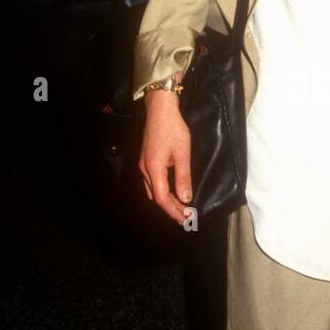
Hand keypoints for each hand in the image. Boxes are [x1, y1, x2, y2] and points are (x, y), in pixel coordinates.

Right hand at [138, 89, 192, 224]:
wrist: (160, 110)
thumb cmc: (173, 128)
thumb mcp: (183, 153)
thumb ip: (183, 177)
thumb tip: (186, 198)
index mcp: (154, 169)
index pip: (162, 199)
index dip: (174, 211)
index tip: (186, 219)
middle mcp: (145, 170)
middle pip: (156, 197)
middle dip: (171, 209)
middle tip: (186, 218)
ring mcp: (143, 165)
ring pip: (152, 191)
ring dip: (166, 201)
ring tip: (180, 208)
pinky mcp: (145, 160)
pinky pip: (151, 183)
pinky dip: (162, 192)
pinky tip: (171, 192)